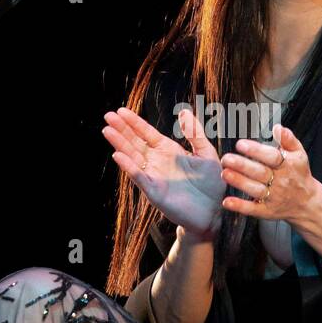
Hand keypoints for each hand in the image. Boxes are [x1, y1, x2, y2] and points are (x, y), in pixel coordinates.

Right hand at [103, 105, 224, 239]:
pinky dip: (129, 166)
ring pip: (133, 157)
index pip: (147, 133)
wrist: (214, 212)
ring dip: (120, 144)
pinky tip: (119, 155)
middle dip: (122, 129)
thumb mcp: (206, 153)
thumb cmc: (211, 184)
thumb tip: (183, 111)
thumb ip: (195, 133)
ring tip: (107, 131)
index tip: (121, 110)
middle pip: (135, 143)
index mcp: (169, 151)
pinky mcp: (154, 192)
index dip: (135, 122)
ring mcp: (154, 177)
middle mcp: (158, 162)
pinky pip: (139, 177)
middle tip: (108, 116)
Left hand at [219, 122, 317, 222]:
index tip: (240, 144)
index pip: (272, 157)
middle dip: (242, 165)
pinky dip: (239, 206)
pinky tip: (227, 201)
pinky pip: (252, 209)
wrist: (307, 202)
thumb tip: (277, 127)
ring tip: (225, 173)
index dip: (256, 151)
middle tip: (226, 158)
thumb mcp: (299, 154)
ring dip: (239, 182)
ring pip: (255, 190)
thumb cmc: (298, 174)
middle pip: (260, 173)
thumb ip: (288, 139)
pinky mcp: (266, 211)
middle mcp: (280, 182)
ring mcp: (273, 197)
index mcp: (288, 165)